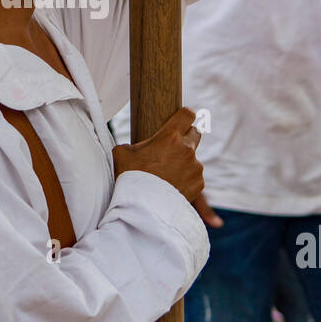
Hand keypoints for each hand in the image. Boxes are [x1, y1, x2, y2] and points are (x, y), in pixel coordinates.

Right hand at [111, 107, 221, 225]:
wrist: (142, 208)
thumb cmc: (129, 178)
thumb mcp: (122, 153)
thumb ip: (132, 145)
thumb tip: (131, 147)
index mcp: (170, 136)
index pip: (187, 114)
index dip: (184, 115)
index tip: (181, 118)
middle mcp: (187, 149)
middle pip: (196, 132)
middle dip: (186, 137)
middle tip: (173, 147)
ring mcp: (195, 167)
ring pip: (193, 158)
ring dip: (185, 162)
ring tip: (167, 175)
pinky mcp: (199, 183)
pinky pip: (195, 176)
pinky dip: (187, 179)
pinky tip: (172, 186)